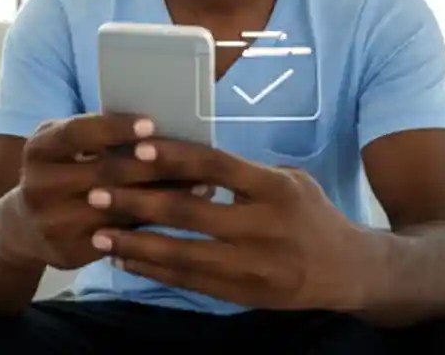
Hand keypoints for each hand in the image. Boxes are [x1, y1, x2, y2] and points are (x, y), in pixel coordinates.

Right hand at [11, 114, 206, 269]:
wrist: (22, 227)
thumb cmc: (60, 171)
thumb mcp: (65, 146)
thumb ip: (99, 135)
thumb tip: (161, 125)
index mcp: (39, 149)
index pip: (77, 133)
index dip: (115, 129)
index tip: (152, 124)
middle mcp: (39, 186)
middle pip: (104, 173)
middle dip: (153, 164)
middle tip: (196, 156)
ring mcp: (53, 223)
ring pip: (118, 209)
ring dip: (164, 195)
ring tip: (203, 182)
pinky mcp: (69, 253)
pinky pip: (121, 237)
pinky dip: (155, 223)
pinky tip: (183, 214)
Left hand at [85, 139, 370, 310]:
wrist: (348, 269)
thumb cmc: (310, 213)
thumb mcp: (288, 180)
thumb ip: (242, 173)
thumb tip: (184, 157)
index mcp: (275, 188)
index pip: (217, 166)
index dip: (175, 157)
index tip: (136, 149)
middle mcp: (264, 227)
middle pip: (189, 212)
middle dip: (136, 202)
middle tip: (96, 193)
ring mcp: (253, 266)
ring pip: (181, 255)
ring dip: (135, 245)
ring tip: (98, 234)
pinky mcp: (244, 295)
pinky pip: (190, 282)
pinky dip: (153, 271)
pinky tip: (126, 261)